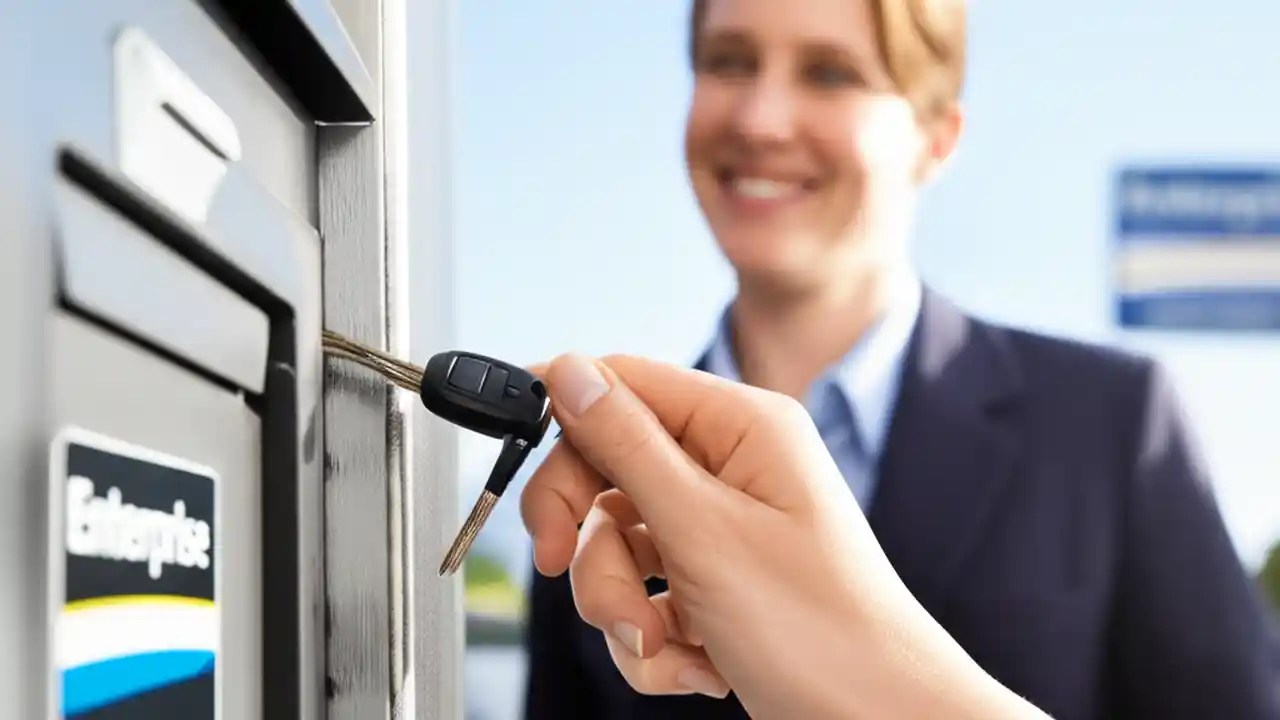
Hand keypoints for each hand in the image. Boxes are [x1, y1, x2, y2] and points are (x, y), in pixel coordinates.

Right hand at [520, 353, 1049, 719]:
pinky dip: (652, 640)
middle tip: (569, 574)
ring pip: (616, 544)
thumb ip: (627, 446)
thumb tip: (567, 373)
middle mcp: (730, 468)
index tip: (526, 481)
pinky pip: (644, 594)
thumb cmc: (822, 631)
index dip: (564, 425)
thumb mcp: (703, 531)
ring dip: (622, 606)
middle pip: (605, 471)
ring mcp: (721, 529)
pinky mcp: (713, 585)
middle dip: (588, 542)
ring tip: (662, 644)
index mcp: (741, 427)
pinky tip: (695, 666)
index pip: (622, 384)